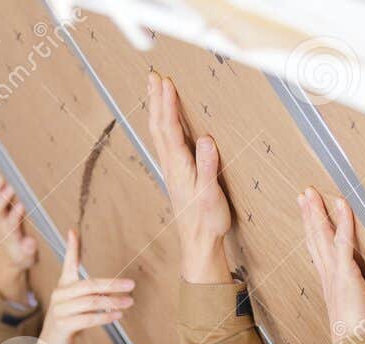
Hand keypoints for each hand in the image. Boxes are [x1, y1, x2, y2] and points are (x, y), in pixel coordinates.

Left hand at [0, 173, 37, 299]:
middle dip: (3, 199)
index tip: (21, 206)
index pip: (11, 225)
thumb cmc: (20, 257)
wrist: (6, 259)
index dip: (15, 215)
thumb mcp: (27, 258)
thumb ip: (28, 251)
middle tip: (11, 187)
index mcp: (11, 236)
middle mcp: (2, 225)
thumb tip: (30, 242)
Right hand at [29, 229, 134, 343]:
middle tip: (130, 285)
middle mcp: (60, 295)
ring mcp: (60, 310)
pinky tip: (117, 316)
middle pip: (89, 285)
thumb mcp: (76, 306)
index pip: (68, 264)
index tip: (72, 231)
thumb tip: (115, 290)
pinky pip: (88, 318)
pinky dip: (105, 317)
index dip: (71, 248)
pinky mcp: (63, 325)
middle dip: (112, 284)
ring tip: (128, 302)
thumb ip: (89, 295)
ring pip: (91, 302)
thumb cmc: (67, 325)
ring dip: (113, 302)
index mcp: (63, 287)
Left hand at [146, 70, 230, 283]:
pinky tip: (164, 123)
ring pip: (160, 134)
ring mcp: (172, 172)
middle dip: (157, 100)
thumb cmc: (207, 222)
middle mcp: (172, 167)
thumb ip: (208, 167)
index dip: (167, 104)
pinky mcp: (176, 177)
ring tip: (155, 91)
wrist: (199, 245)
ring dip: (157, 110)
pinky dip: (163, 126)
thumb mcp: (211, 195)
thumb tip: (205, 139)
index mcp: (179, 167)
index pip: (170, 129)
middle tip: (153, 76)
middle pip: (159, 127)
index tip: (165, 82)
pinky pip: (165, 144)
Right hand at [298, 188, 364, 343]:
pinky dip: (342, 220)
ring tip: (311, 194)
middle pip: (315, 239)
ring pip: (323, 236)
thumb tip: (350, 301)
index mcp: (328, 283)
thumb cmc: (354, 335)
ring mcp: (335, 272)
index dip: (311, 231)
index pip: (317, 251)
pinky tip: (340, 204)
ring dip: (317, 212)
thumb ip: (348, 303)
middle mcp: (328, 275)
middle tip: (303, 195)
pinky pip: (343, 240)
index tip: (306, 214)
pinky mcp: (346, 272)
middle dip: (309, 215)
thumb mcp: (350, 313)